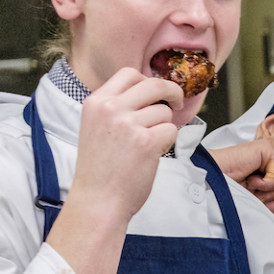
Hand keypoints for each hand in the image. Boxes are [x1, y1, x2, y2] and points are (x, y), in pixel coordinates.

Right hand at [64, 69, 182, 227]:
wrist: (97, 200)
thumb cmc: (100, 169)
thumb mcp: (96, 127)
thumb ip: (116, 108)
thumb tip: (149, 91)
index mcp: (95, 102)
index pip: (129, 73)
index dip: (149, 81)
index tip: (157, 93)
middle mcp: (110, 109)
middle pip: (154, 84)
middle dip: (172, 92)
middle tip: (177, 103)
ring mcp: (128, 124)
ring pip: (164, 112)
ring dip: (164, 127)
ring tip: (148, 145)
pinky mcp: (146, 141)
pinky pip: (171, 130)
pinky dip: (168, 142)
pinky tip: (152, 155)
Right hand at [207, 140, 273, 194]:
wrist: (210, 186)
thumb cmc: (227, 193)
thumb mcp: (258, 203)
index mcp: (268, 173)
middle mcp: (270, 162)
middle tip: (255, 192)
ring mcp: (268, 154)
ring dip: (270, 189)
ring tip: (250, 185)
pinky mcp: (264, 148)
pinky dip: (268, 181)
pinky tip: (251, 179)